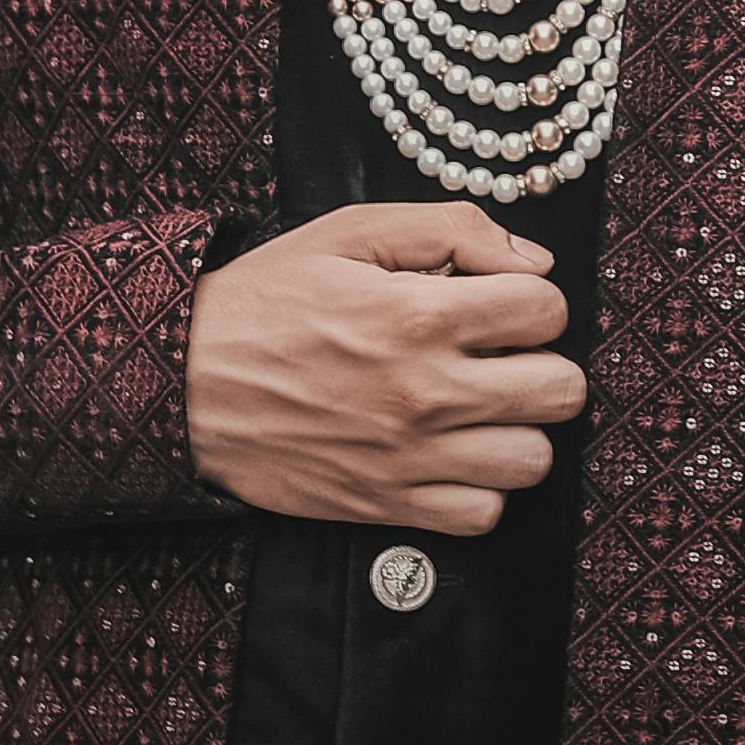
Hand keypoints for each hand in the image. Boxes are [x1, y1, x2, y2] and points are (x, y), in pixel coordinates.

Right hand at [184, 200, 584, 526]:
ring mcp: (409, 459)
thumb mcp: (351, 232)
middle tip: (496, 355)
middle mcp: (426, 394)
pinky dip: (478, 488)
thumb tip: (535, 260)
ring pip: (534, 460)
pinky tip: (449, 453)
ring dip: (516, 429)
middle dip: (539, 362)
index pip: (548, 310)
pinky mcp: (386, 506)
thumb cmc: (266, 299)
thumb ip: (451, 229)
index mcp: (420, 315)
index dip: (529, 299)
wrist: (183, 382)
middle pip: (561, 391)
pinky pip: (484, 515)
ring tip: (476, 407)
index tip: (496, 302)